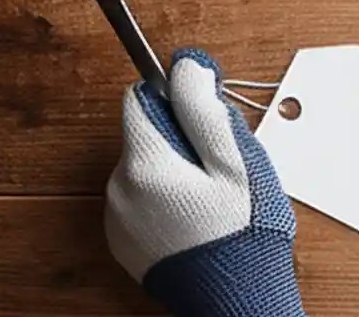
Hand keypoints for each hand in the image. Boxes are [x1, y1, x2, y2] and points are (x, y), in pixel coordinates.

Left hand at [105, 49, 304, 316]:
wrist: (234, 293)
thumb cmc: (241, 228)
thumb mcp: (236, 161)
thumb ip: (205, 110)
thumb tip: (186, 65)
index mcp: (146, 163)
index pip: (139, 98)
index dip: (173, 97)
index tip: (202, 113)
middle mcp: (120, 188)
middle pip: (144, 134)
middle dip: (179, 138)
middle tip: (219, 165)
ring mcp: (118, 217)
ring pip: (143, 167)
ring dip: (173, 170)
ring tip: (210, 196)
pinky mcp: (123, 238)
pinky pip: (140, 200)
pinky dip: (164, 199)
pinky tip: (195, 216)